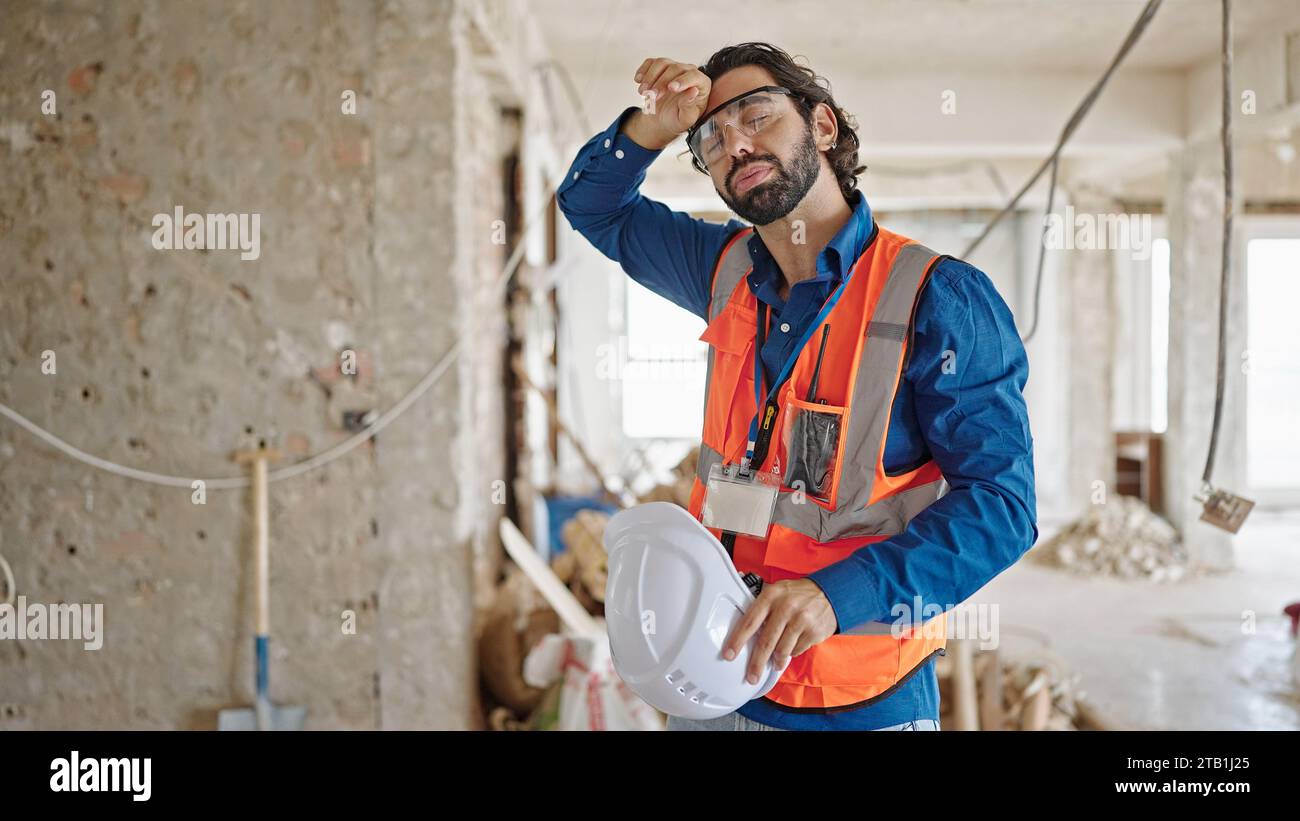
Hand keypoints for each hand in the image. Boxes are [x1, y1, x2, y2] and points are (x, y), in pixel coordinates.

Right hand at [623, 57, 710, 149]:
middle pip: (675, 69)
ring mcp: (674, 68)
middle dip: (661, 83)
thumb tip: (694, 91)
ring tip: (643, 92)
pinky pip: (651, 62)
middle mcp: (688, 72)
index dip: (683, 81)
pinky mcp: (660, 67)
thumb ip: (690, 107)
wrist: (663, 120)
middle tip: (652, 96)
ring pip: (662, 63)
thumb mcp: (685, 120)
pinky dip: (643, 70)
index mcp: (701, 84)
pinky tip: (638, 81)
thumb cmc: (678, 120)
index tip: (670, 88)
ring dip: (650, 77)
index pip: (694, 76)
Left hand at [722, 579, 837, 684]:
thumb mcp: (777, 591)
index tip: (729, 654)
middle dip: (757, 663)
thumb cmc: (797, 594)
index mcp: (771, 596)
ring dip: (777, 660)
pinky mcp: (813, 632)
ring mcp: (801, 620)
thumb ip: (759, 605)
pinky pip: (796, 651)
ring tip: (776, 663)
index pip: (750, 621)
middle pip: (766, 642)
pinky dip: (792, 653)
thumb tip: (738, 623)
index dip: (738, 640)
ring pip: (782, 650)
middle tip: (751, 676)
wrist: (829, 593)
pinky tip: (792, 647)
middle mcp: (785, 607)